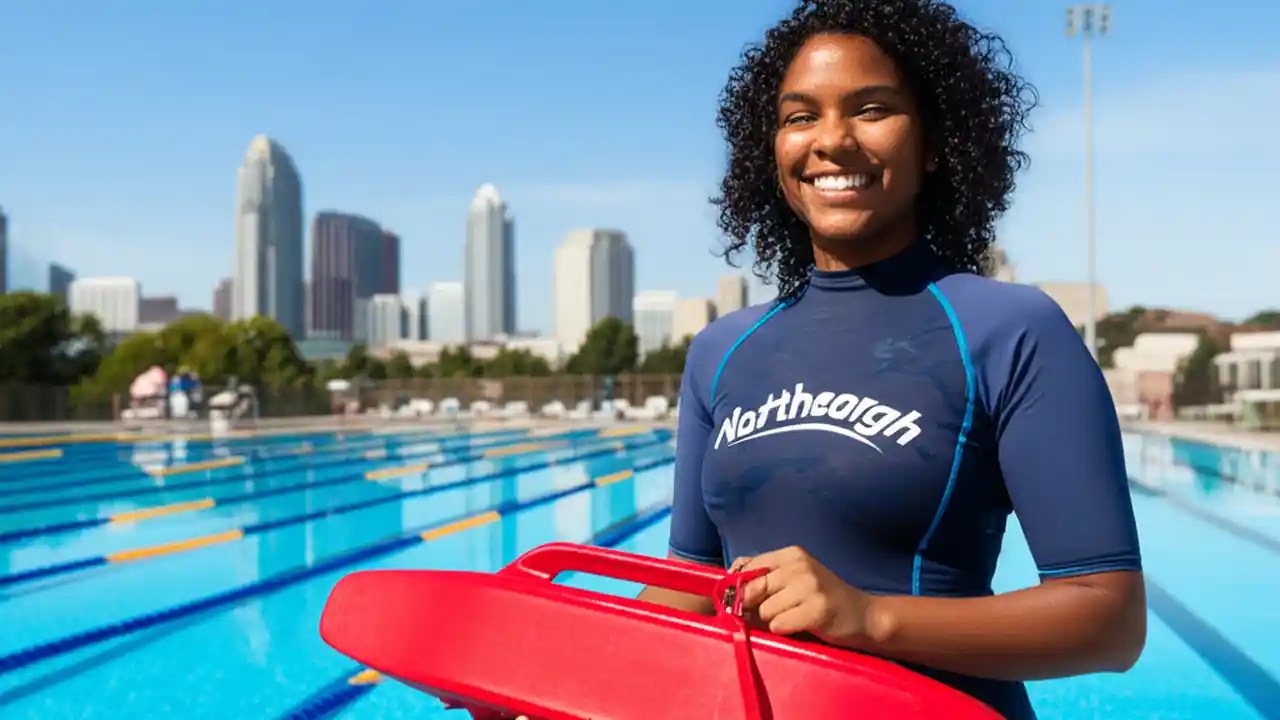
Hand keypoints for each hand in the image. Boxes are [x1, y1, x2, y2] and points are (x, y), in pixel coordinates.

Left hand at [733, 546, 873, 646]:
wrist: (864, 616)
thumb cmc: (823, 598)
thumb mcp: (794, 578)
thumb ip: (764, 574)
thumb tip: (728, 579)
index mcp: (791, 554)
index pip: (747, 567)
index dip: (738, 588)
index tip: (743, 602)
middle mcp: (799, 565)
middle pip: (753, 589)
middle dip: (754, 607)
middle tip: (771, 615)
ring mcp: (809, 586)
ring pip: (765, 610)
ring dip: (772, 621)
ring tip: (793, 618)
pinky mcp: (817, 609)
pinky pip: (779, 625)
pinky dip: (784, 631)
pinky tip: (801, 626)